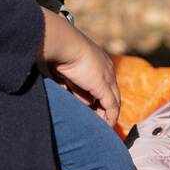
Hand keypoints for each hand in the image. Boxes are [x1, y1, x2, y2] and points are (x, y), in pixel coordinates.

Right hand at [38, 8, 121, 128]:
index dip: (99, 96)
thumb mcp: (63, 68)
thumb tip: (65, 90)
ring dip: (107, 114)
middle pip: (112, 92)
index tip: (92, 107)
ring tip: (102, 127)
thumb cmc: (56, 50)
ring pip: (113, 100)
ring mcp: (107, 76)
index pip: (104, 82)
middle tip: (99, 120)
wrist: (62, 42)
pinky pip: (111, 106)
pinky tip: (107, 126)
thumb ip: (67, 80)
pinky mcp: (103, 85)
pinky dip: (110, 117)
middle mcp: (106, 68)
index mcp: (98, 60)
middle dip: (105, 107)